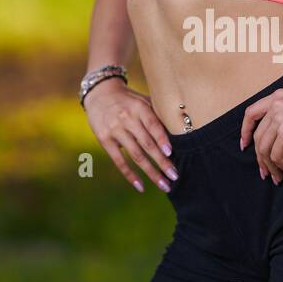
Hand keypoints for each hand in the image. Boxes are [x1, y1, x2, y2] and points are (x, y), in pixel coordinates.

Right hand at [83, 78, 178, 192]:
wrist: (100, 94)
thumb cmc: (130, 100)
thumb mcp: (143, 100)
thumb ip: (159, 113)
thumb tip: (182, 130)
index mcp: (139, 107)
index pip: (152, 125)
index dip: (161, 138)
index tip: (170, 152)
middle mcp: (126, 119)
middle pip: (146, 144)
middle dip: (162, 162)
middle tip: (175, 176)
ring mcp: (114, 130)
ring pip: (135, 155)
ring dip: (151, 172)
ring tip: (164, 185)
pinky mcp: (104, 140)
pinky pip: (119, 161)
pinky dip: (130, 175)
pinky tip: (141, 186)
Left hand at [238, 51, 282, 183]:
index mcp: (278, 96)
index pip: (251, 113)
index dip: (245, 131)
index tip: (246, 145)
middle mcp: (275, 105)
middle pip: (257, 137)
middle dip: (260, 157)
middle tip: (267, 172)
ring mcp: (280, 118)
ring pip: (264, 149)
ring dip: (270, 166)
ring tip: (280, 175)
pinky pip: (276, 155)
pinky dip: (281, 165)